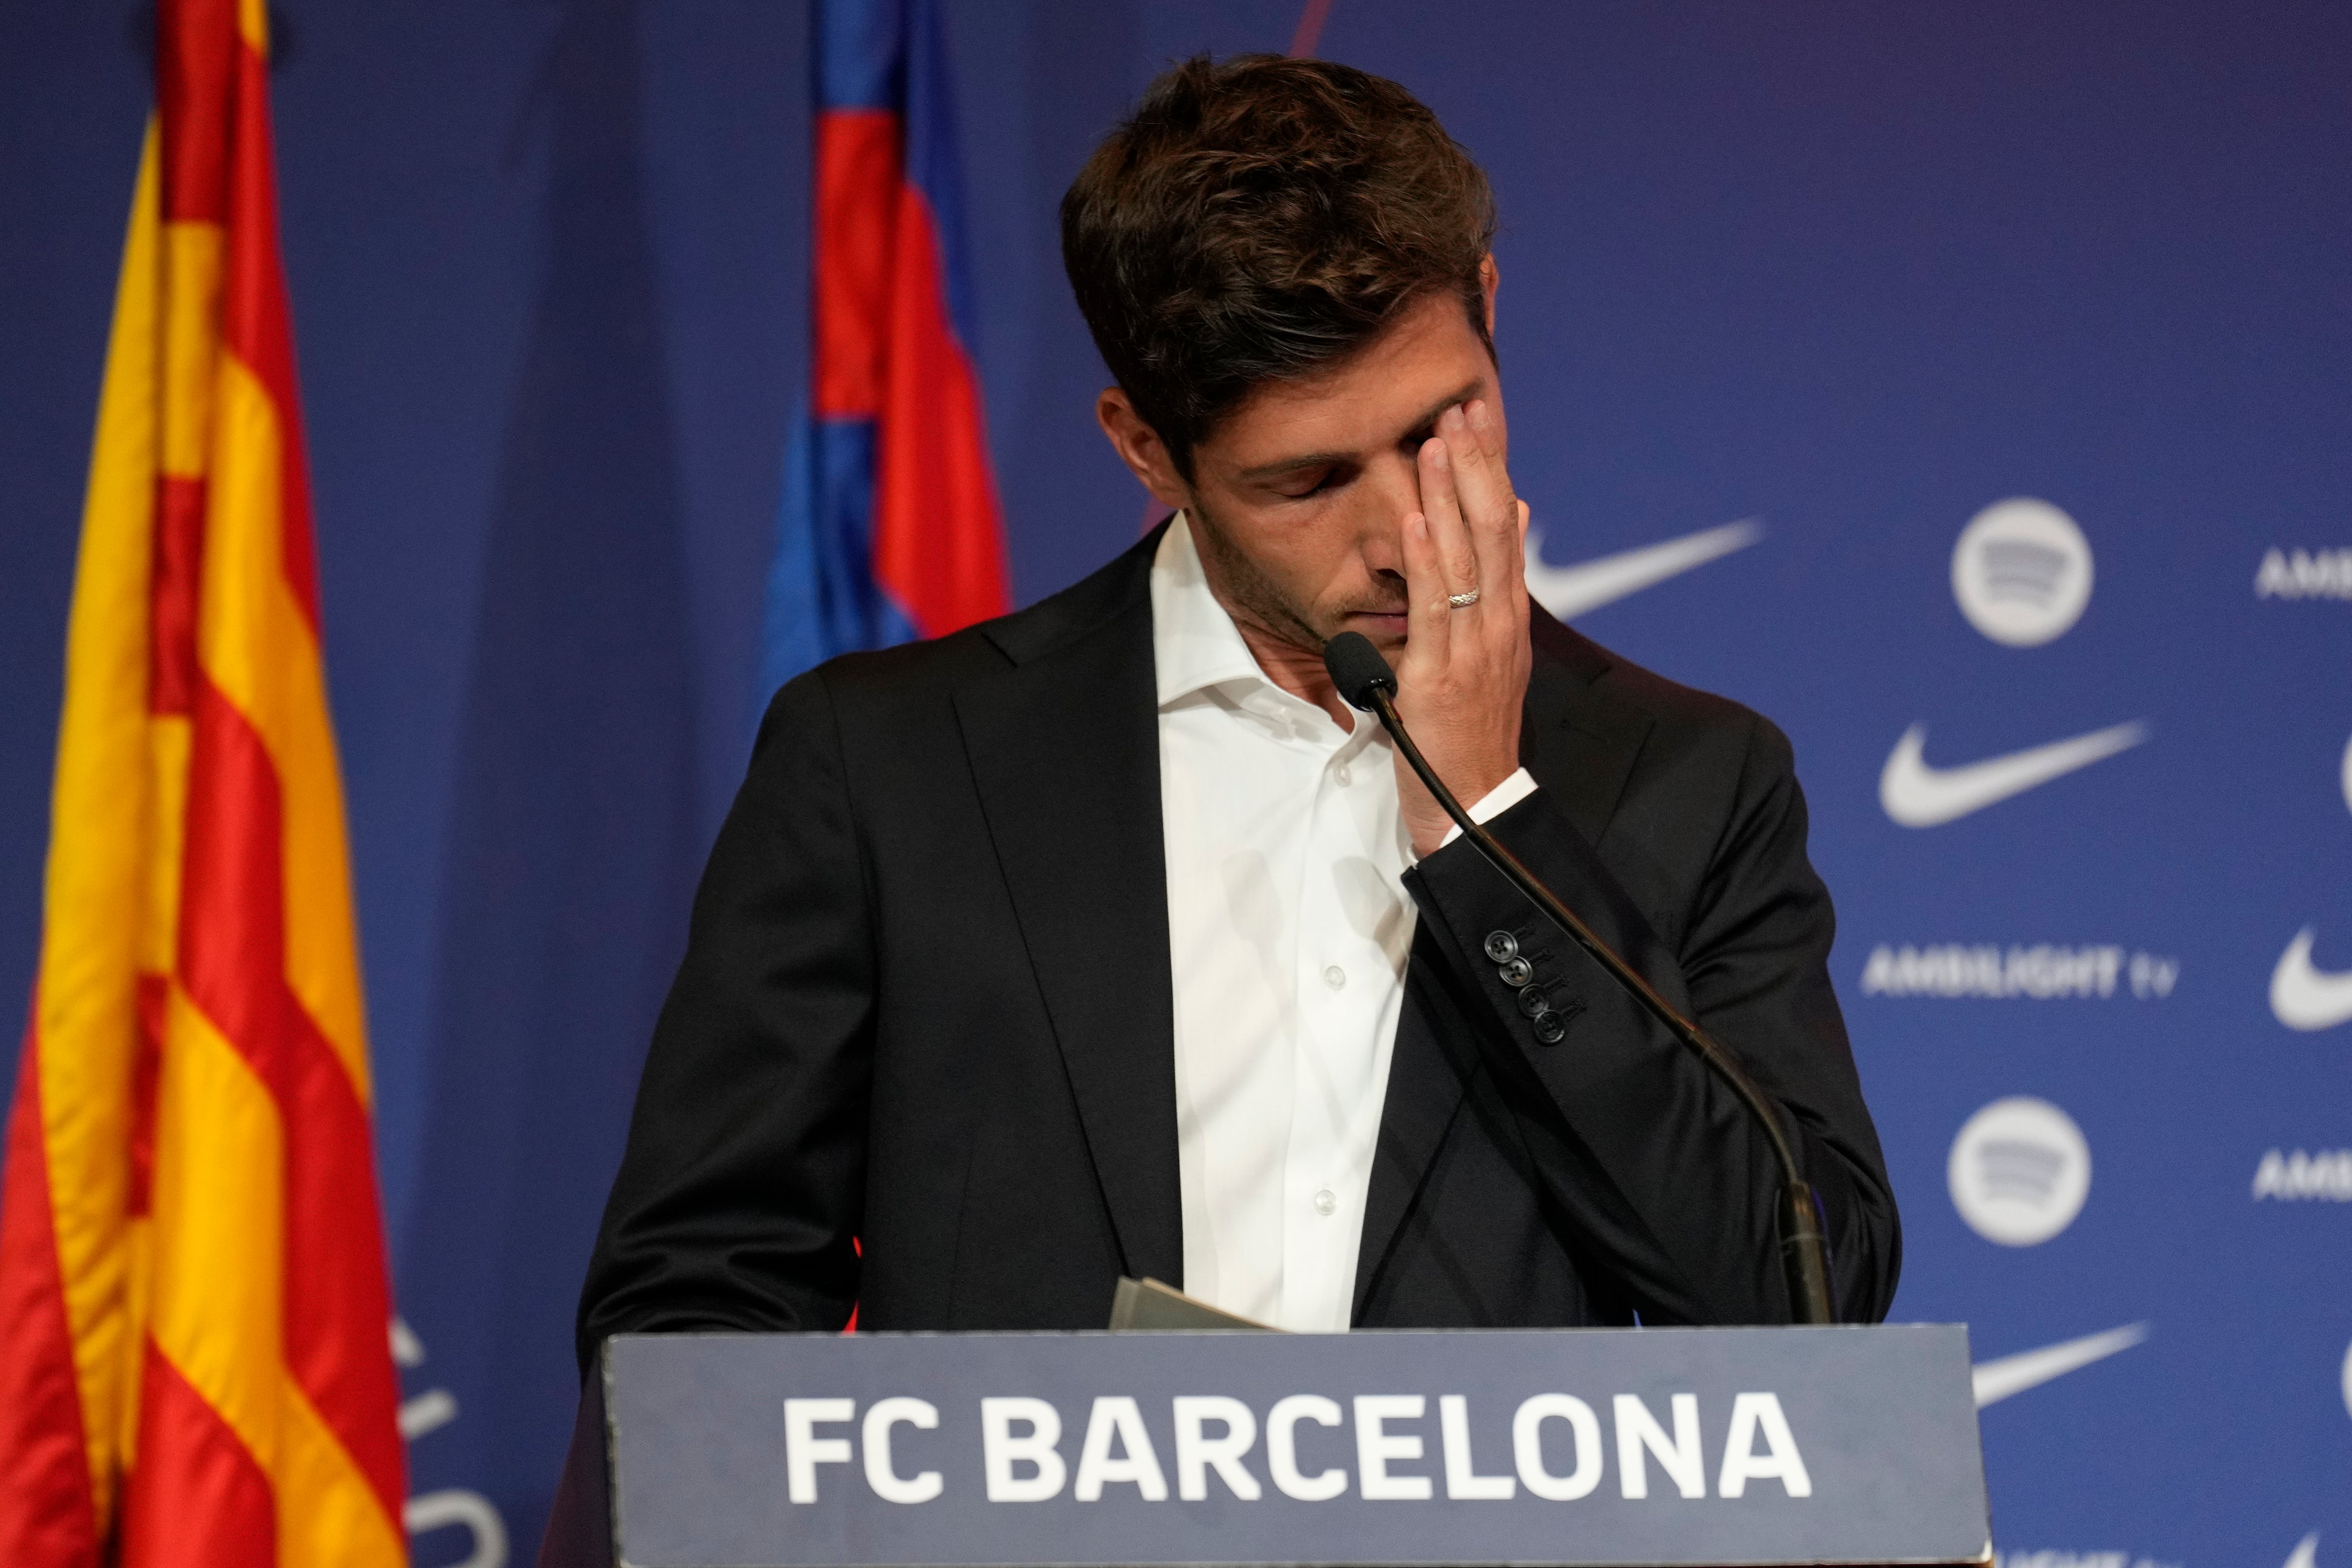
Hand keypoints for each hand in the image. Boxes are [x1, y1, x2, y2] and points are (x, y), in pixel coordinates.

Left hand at [1390, 400, 1531, 857]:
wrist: (1474, 805)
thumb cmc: (1471, 731)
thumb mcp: (1491, 649)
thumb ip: (1498, 585)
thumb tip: (1511, 518)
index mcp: (1509, 616)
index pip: (1503, 527)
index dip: (1492, 469)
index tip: (1477, 417)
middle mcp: (1500, 624)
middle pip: (1493, 530)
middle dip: (1477, 467)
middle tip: (1461, 408)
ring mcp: (1474, 649)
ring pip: (1467, 561)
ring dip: (1449, 498)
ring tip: (1436, 443)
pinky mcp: (1442, 677)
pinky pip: (1434, 610)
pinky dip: (1424, 561)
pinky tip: (1414, 520)